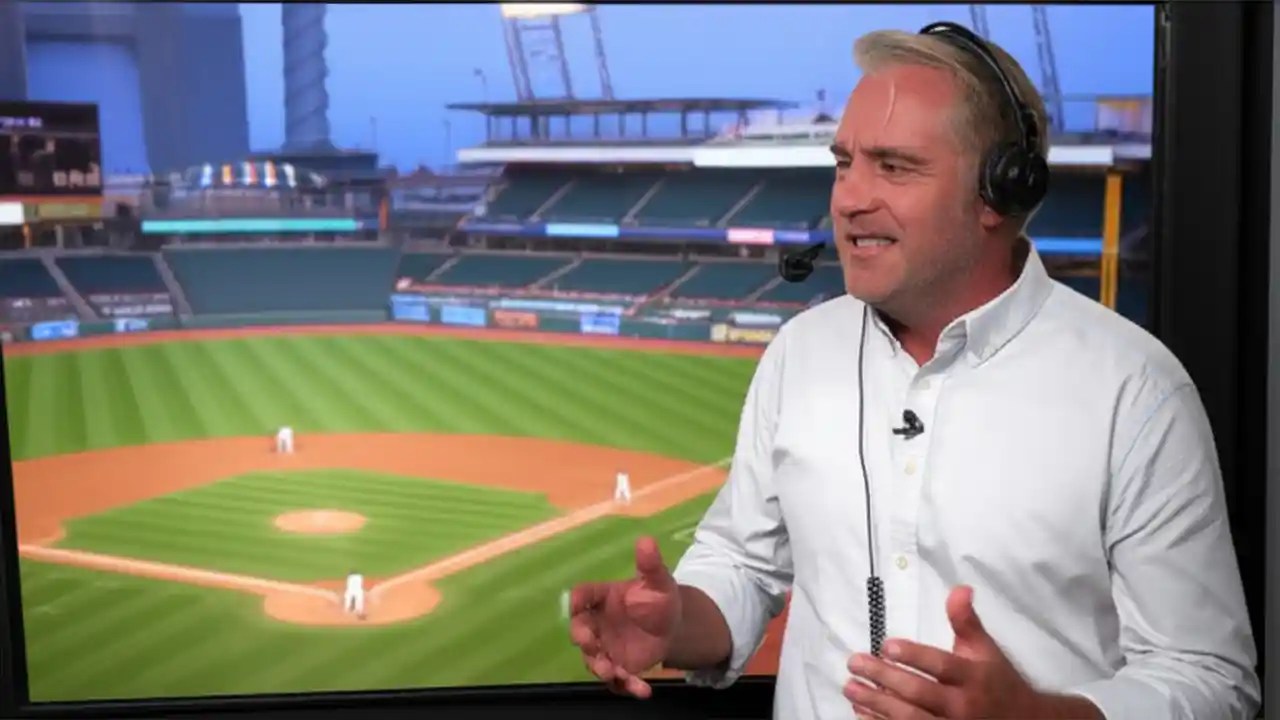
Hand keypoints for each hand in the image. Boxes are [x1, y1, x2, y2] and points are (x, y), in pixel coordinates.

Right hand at [568, 536, 681, 698]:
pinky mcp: (620, 667)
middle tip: (591, 646)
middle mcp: (598, 624)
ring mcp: (606, 648)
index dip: (577, 601)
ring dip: (601, 668)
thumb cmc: (658, 598)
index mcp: (601, 598)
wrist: (673, 625)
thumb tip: (646, 540)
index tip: (576, 604)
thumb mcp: (658, 580)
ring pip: (594, 660)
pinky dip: (628, 687)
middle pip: (580, 631)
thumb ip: (650, 564)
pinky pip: (618, 680)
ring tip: (615, 674)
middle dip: (583, 640)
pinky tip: (643, 689)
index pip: (582, 596)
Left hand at [843, 585, 1100, 718]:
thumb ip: (966, 620)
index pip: (941, 667)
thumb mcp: (985, 648)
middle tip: (855, 663)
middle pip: (919, 693)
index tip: (886, 646)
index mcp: (973, 677)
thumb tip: (960, 588)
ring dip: (877, 703)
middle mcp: (962, 706)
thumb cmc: (996, 681)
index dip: (914, 657)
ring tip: (850, 687)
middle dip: (884, 678)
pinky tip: (861, 712)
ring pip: (909, 718)